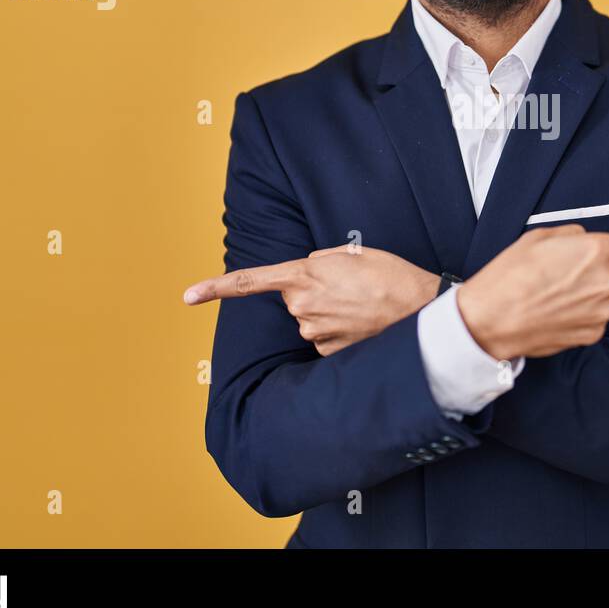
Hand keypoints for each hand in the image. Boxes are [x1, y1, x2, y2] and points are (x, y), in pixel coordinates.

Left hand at [182, 245, 439, 355]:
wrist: (422, 312)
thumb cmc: (393, 277)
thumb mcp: (355, 253)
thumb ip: (322, 261)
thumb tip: (309, 274)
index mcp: (304, 276)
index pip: (250, 282)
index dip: (215, 288)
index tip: (186, 297)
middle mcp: (302, 308)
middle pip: (295, 299)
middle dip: (316, 293)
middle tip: (352, 288)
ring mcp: (315, 334)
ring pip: (311, 321)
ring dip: (332, 314)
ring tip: (364, 306)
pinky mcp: (329, 354)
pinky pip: (326, 340)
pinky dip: (342, 333)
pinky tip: (365, 325)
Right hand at [456, 224, 608, 359]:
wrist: (489, 320)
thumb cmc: (509, 274)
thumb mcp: (540, 237)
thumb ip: (575, 236)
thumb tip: (588, 247)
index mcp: (598, 250)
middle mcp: (608, 282)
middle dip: (597, 270)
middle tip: (558, 272)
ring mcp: (603, 312)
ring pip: (606, 296)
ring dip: (586, 293)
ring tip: (548, 294)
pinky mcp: (593, 335)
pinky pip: (595, 318)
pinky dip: (578, 315)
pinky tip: (552, 313)